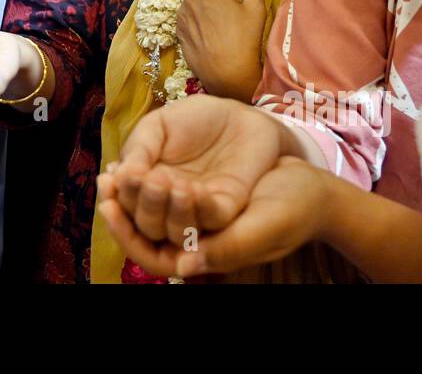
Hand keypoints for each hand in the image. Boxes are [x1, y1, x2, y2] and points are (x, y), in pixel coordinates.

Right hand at [95, 95, 285, 252]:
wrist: (234, 112)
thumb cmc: (192, 119)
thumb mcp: (157, 127)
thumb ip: (138, 150)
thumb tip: (117, 177)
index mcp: (146, 189)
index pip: (125, 208)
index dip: (114, 201)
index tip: (108, 181)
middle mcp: (170, 208)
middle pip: (147, 227)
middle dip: (141, 205)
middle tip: (145, 179)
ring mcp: (198, 212)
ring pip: (177, 234)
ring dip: (167, 212)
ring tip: (166, 182)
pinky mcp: (226, 208)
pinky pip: (210, 220)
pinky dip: (198, 207)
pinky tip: (191, 187)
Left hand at [101, 154, 332, 276]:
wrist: (313, 186)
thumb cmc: (293, 210)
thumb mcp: (263, 230)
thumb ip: (226, 250)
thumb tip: (182, 265)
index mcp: (208, 258)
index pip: (154, 256)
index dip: (128, 235)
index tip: (109, 206)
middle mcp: (197, 242)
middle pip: (148, 231)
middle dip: (125, 206)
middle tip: (108, 177)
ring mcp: (197, 220)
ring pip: (153, 211)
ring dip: (131, 190)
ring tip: (114, 166)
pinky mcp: (200, 197)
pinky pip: (165, 189)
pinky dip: (149, 174)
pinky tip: (136, 156)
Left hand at [177, 0, 266, 100]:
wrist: (226, 74)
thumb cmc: (245, 39)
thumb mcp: (256, 7)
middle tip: (240, 4)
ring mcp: (182, 13)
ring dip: (212, 3)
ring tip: (226, 20)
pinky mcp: (179, 28)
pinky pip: (192, 15)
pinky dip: (202, 17)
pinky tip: (214, 30)